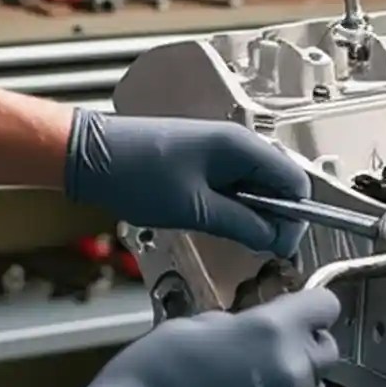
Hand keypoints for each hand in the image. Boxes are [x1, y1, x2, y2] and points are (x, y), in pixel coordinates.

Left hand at [64, 109, 309, 257]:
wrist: (90, 155)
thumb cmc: (134, 173)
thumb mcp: (196, 210)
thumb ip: (243, 225)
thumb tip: (276, 238)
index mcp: (241, 146)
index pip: (295, 181)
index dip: (294, 217)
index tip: (281, 244)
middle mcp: (235, 142)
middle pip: (279, 183)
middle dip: (275, 217)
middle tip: (259, 245)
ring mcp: (218, 149)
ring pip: (256, 185)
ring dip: (254, 212)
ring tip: (235, 234)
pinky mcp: (202, 158)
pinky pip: (234, 183)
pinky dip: (234, 204)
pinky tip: (218, 220)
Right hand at [65, 289, 340, 386]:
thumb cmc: (148, 384)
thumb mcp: (192, 326)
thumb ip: (239, 324)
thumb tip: (253, 327)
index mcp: (270, 332)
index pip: (324, 307)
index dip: (314, 306)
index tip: (308, 309)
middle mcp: (288, 373)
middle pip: (326, 351)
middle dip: (304, 345)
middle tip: (272, 347)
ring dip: (292, 383)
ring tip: (251, 386)